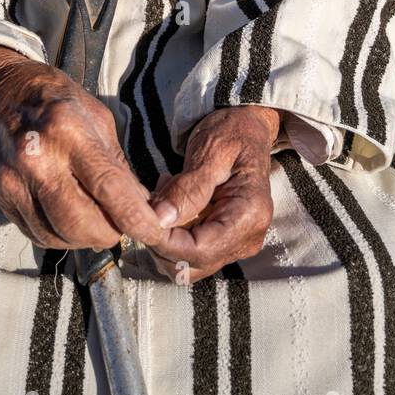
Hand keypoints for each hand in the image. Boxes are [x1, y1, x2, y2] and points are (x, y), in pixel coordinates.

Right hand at [0, 46, 170, 252]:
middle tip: (124, 223)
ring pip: (60, 237)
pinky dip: (62, 236)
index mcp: (68, 131)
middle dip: (112, 233)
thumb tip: (141, 204)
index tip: (157, 233)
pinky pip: (38, 235)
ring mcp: (15, 182)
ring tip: (98, 219)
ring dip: (87, 238)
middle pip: (83, 224)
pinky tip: (71, 219)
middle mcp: (39, 160)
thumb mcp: (95, 115)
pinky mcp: (2, 198)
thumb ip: (117, 163)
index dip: (139, 220)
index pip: (110, 189)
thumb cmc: (50, 96)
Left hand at [145, 105, 279, 282]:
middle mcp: (248, 236)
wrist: (248, 129)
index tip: (144, 219)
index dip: (166, 242)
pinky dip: (176, 237)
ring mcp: (239, 242)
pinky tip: (173, 207)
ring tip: (163, 202)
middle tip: (151, 205)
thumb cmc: (232, 133)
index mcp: (249, 214)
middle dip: (163, 243)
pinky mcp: (228, 240)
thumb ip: (187, 189)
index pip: (200, 249)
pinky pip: (194, 252)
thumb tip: (161, 220)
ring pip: (191, 265)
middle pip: (195, 264)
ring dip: (167, 241)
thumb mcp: (210, 152)